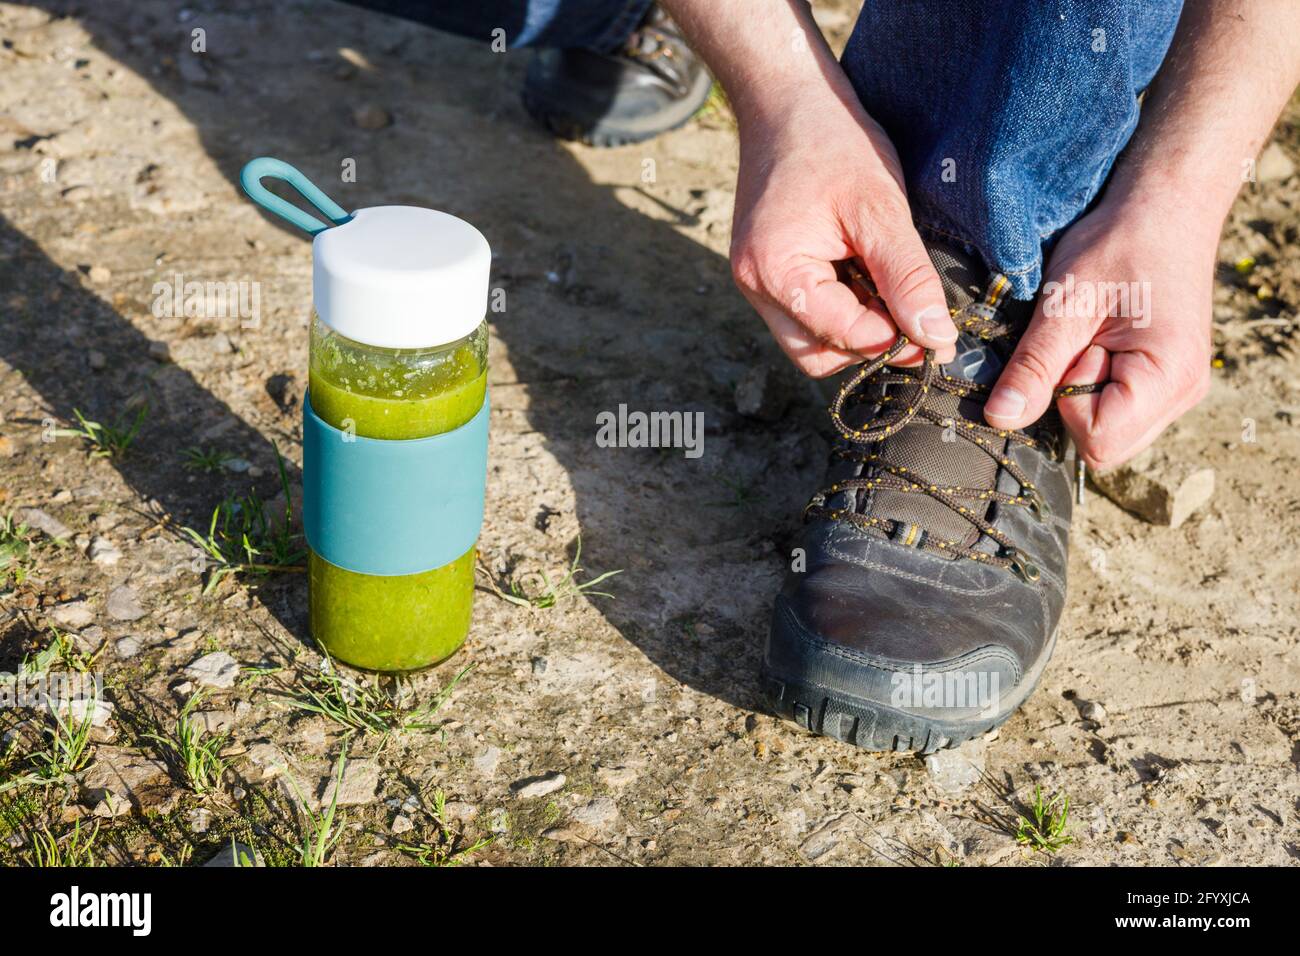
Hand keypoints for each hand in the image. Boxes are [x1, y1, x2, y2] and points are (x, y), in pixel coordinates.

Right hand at [728, 86, 957, 376]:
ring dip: (854, 330)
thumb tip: (936, 340)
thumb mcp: (882, 209)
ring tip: (883, 285)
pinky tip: (861, 274)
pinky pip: (803, 314)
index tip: (934, 328)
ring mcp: (754, 283)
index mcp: (776, 271)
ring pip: (809, 342)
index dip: (893, 339)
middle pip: (818, 355)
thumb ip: (907, 278)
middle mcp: (754, 286)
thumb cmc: (833, 143)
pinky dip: (838, 308)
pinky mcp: (763, 274)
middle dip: (868, 342)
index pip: (842, 337)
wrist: (787, 101)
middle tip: (911, 311)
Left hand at [984, 198, 1215, 469]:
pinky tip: (1100, 342)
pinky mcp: (1166, 382)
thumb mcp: (1065, 303)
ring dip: (1084, 393)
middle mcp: (1183, 395)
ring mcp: (1178, 392)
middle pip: (1105, 445)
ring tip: (1091, 338)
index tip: (1070, 350)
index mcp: (1169, 378)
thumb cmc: (1119, 244)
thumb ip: (1034, 366)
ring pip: (1109, 431)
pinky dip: (1096, 384)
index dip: (1067, 404)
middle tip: (1079, 343)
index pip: (1099, 440)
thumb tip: (1000, 418)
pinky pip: (1118, 409)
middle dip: (1074, 403)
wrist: (1165, 207)